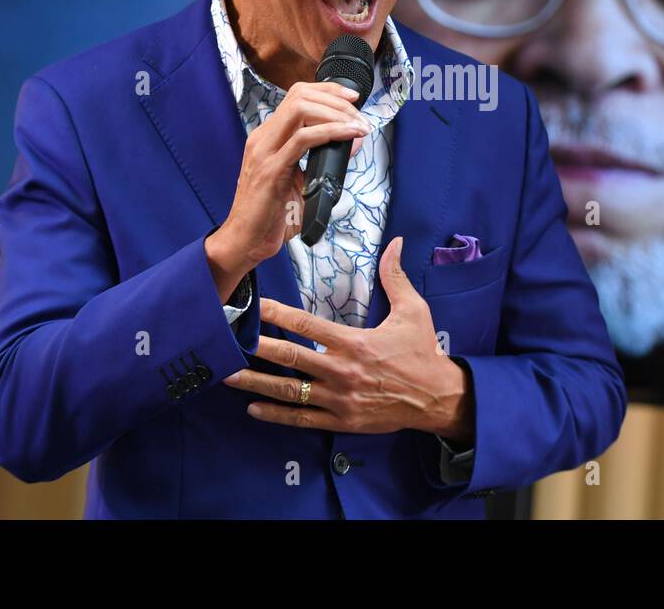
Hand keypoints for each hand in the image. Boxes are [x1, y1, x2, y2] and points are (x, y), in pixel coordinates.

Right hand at [207, 81, 369, 271]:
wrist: (246, 241)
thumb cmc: (273, 215)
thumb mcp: (303, 181)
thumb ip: (326, 159)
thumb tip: (353, 140)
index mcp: (268, 137)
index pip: (296, 95)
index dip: (327, 90)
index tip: (352, 98)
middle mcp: (263, 138)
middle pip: (300, 95)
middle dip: (335, 99)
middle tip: (360, 116)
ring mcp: (264, 151)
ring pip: (300, 109)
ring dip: (335, 113)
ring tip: (357, 125)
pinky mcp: (270, 169)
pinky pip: (302, 140)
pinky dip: (331, 132)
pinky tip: (348, 135)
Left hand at [222, 237, 473, 440]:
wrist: (436, 398)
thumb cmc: (422, 352)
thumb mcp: (413, 310)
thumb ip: (395, 277)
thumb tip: (394, 243)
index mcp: (354, 343)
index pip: (306, 325)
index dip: (277, 314)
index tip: (255, 305)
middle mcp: (341, 371)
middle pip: (289, 358)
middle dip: (256, 348)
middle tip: (228, 342)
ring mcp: (339, 399)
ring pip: (289, 391)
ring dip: (256, 383)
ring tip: (229, 376)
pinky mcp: (341, 420)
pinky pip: (302, 418)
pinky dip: (277, 414)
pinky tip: (254, 409)